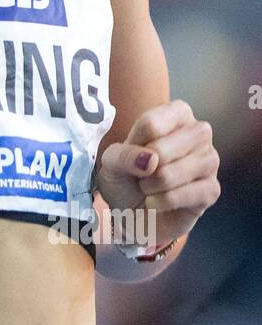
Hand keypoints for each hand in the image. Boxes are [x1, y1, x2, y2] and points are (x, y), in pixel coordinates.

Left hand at [96, 99, 220, 246]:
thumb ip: (124, 154)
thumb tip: (150, 160)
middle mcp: (200, 132)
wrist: (135, 210)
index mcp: (178, 113)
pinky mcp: (211, 190)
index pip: (150, 124)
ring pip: (168, 175)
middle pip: (160, 150)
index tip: (134, 153)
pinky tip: (159, 202)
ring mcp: (210, 160)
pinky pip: (177, 197)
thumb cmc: (127, 176)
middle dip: (142, 169)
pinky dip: (158, 203)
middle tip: (142, 174)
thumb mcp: (112, 160)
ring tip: (150, 187)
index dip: (133, 145)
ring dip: (149, 187)